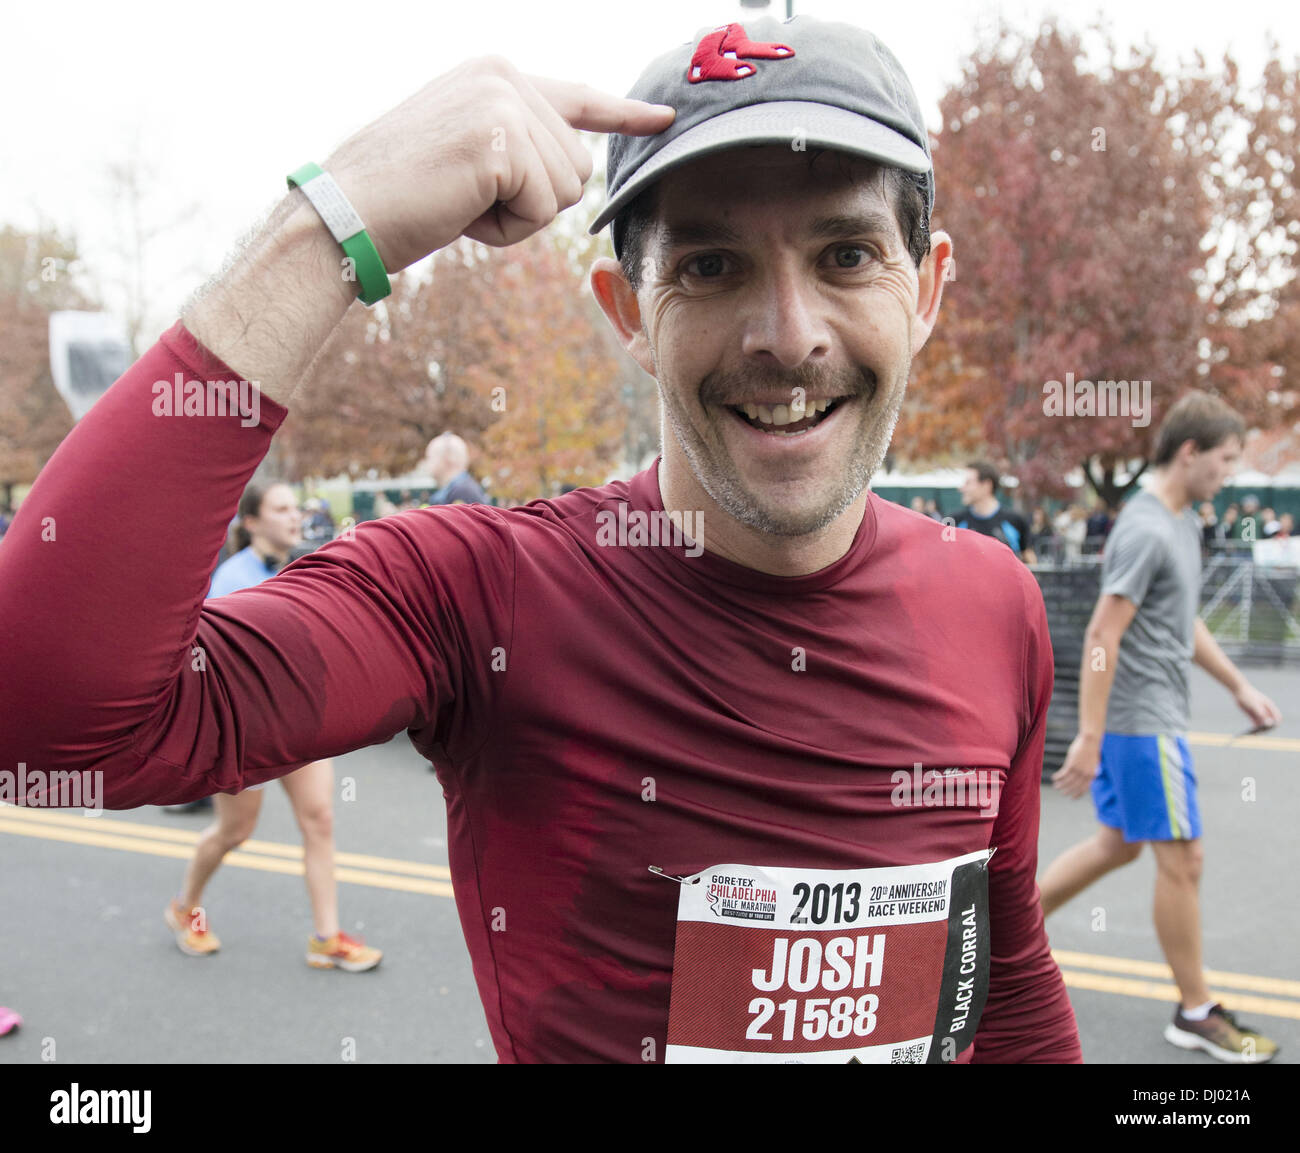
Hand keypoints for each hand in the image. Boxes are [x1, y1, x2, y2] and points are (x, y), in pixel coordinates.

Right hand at [321, 56, 674, 271]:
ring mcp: (503, 103)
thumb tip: (576, 162)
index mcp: (496, 74)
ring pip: (566, 191)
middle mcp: (505, 76)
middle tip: (467, 196)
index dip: (622, 115)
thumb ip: (518, 144)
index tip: (661, 119)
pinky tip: (462, 211)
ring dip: (519, 217)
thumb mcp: (468, 151)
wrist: (348, 212)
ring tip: (461, 201)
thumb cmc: (403, 194)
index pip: (576, 97)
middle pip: (577, 166)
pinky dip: (506, 230)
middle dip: (530, 202)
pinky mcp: (501, 140)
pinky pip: (543, 210)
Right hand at [1052, 734, 1100, 798]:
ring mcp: (1078, 770)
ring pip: (1067, 781)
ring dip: (1060, 784)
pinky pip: (1063, 774)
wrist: (1090, 740)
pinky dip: (1058, 777)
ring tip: (1055, 786)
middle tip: (1062, 793)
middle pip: (1074, 786)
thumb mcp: (1094, 763)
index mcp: (1092, 775)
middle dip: (1067, 790)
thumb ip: (1091, 771)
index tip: (1072, 798)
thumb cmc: (1091, 750)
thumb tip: (1091, 777)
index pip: (1084, 788)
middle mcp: (1085, 774)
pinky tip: (1054, 777)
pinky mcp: (1071, 764)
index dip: (1078, 794)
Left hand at [1233, 683, 1281, 729]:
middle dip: (1267, 728)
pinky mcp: (1252, 716)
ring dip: (1260, 729)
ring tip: (1255, 734)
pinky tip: (1250, 732)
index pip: (1278, 718)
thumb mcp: (1255, 706)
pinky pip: (1255, 724)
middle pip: (1270, 723)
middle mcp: (1266, 711)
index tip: (1270, 728)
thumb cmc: (1248, 696)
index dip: (1276, 724)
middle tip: (1262, 732)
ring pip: (1262, 724)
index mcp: (1270, 707)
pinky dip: (1254, 728)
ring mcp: (1260, 714)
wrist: (1238, 691)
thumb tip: (1269, 724)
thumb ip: (1262, 714)